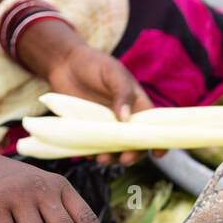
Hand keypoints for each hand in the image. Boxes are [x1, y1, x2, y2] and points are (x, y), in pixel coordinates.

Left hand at [45, 41, 159, 165]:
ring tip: (101, 159)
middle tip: (124, 159)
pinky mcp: (89, 130)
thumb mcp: (112, 73)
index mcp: (137, 105)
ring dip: (111, 158)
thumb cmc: (93, 64)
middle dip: (132, 155)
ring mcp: (106, 127)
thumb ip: (122, 93)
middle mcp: (124, 119)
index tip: (157, 154)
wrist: (64, 63)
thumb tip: (126, 119)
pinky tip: (87, 153)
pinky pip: (94, 147)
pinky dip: (92, 154)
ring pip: (114, 150)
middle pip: (135, 144)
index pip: (153, 126)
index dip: (158, 141)